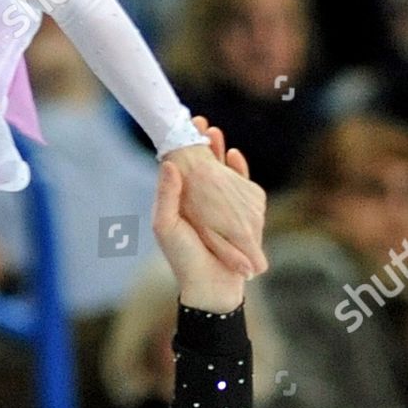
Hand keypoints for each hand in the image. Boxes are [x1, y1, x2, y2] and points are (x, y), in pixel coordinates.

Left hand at [155, 122, 257, 311]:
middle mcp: (198, 205)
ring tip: (214, 131)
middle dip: (200, 144)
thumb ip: (167, 196)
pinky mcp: (240, 215)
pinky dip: (238, 170)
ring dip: (218, 152)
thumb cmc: (184, 257)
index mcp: (178, 205)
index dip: (180, 149)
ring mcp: (220, 209)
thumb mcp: (166, 226)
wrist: (212, 286)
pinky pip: (241, 188)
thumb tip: (169, 164)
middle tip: (199, 121)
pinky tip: (234, 154)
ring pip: (220, 174)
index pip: (179, 170)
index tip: (180, 127)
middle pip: (200, 168)